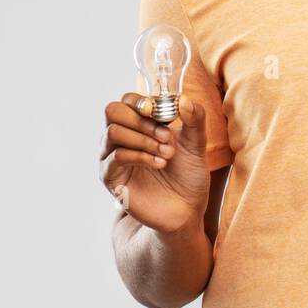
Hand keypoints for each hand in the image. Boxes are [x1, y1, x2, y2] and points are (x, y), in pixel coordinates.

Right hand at [99, 92, 212, 233]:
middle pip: (112, 111)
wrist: (187, 208)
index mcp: (139, 125)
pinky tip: (160, 163)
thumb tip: (184, 99)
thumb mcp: (197, 143)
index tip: (163, 113)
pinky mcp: (111, 178)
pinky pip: (115, 157)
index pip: (127, 100)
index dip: (143, 101)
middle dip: (141, 120)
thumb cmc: (188, 174)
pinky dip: (140, 156)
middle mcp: (121, 138)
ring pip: (112, 132)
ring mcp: (112, 157)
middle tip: (166, 135)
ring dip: (143, 139)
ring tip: (166, 152)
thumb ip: (194, 119)